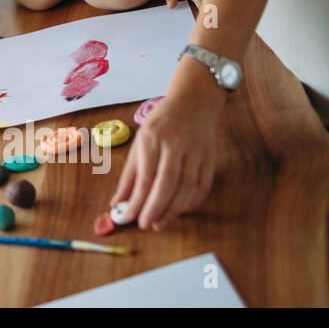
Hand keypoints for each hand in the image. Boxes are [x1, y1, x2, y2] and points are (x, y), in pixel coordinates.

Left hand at [110, 57, 221, 230]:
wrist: (194, 102)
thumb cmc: (161, 123)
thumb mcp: (139, 142)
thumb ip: (130, 175)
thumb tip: (117, 203)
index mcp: (153, 138)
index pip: (146, 175)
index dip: (139, 200)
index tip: (131, 217)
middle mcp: (176, 144)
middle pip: (168, 183)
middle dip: (156, 208)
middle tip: (147, 225)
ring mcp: (196, 151)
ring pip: (188, 188)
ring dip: (174, 210)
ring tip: (160, 223)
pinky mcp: (211, 158)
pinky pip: (203, 186)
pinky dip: (191, 203)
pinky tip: (179, 211)